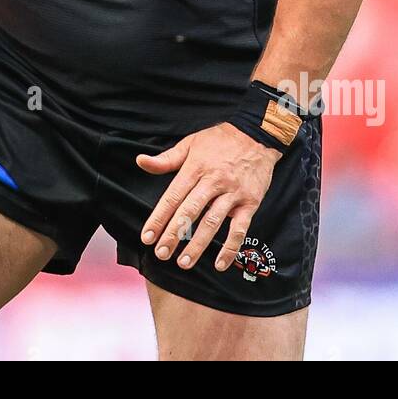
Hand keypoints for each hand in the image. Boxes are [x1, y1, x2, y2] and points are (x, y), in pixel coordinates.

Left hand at [136, 122, 281, 271]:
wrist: (257, 134)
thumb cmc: (219, 140)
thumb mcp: (190, 143)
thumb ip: (166, 159)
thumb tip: (141, 161)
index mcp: (195, 168)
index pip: (173, 197)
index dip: (159, 218)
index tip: (147, 236)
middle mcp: (213, 181)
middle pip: (190, 211)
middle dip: (174, 235)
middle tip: (161, 254)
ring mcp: (232, 193)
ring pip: (213, 222)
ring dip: (198, 244)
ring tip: (184, 262)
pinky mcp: (250, 202)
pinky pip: (240, 229)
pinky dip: (230, 248)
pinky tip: (220, 264)